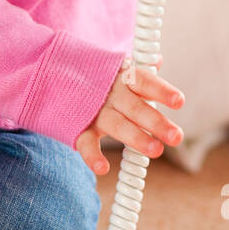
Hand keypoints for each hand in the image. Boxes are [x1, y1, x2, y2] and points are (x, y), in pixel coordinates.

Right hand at [76, 54, 184, 175]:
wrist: (48, 71)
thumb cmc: (94, 75)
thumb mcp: (115, 67)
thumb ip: (138, 69)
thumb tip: (158, 60)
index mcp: (123, 77)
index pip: (145, 82)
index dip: (161, 91)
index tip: (179, 101)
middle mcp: (111, 94)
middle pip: (136, 108)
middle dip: (156, 122)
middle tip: (176, 136)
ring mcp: (94, 111)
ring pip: (117, 125)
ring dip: (136, 138)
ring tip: (156, 151)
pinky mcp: (78, 127)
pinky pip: (86, 143)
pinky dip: (92, 156)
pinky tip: (103, 168)